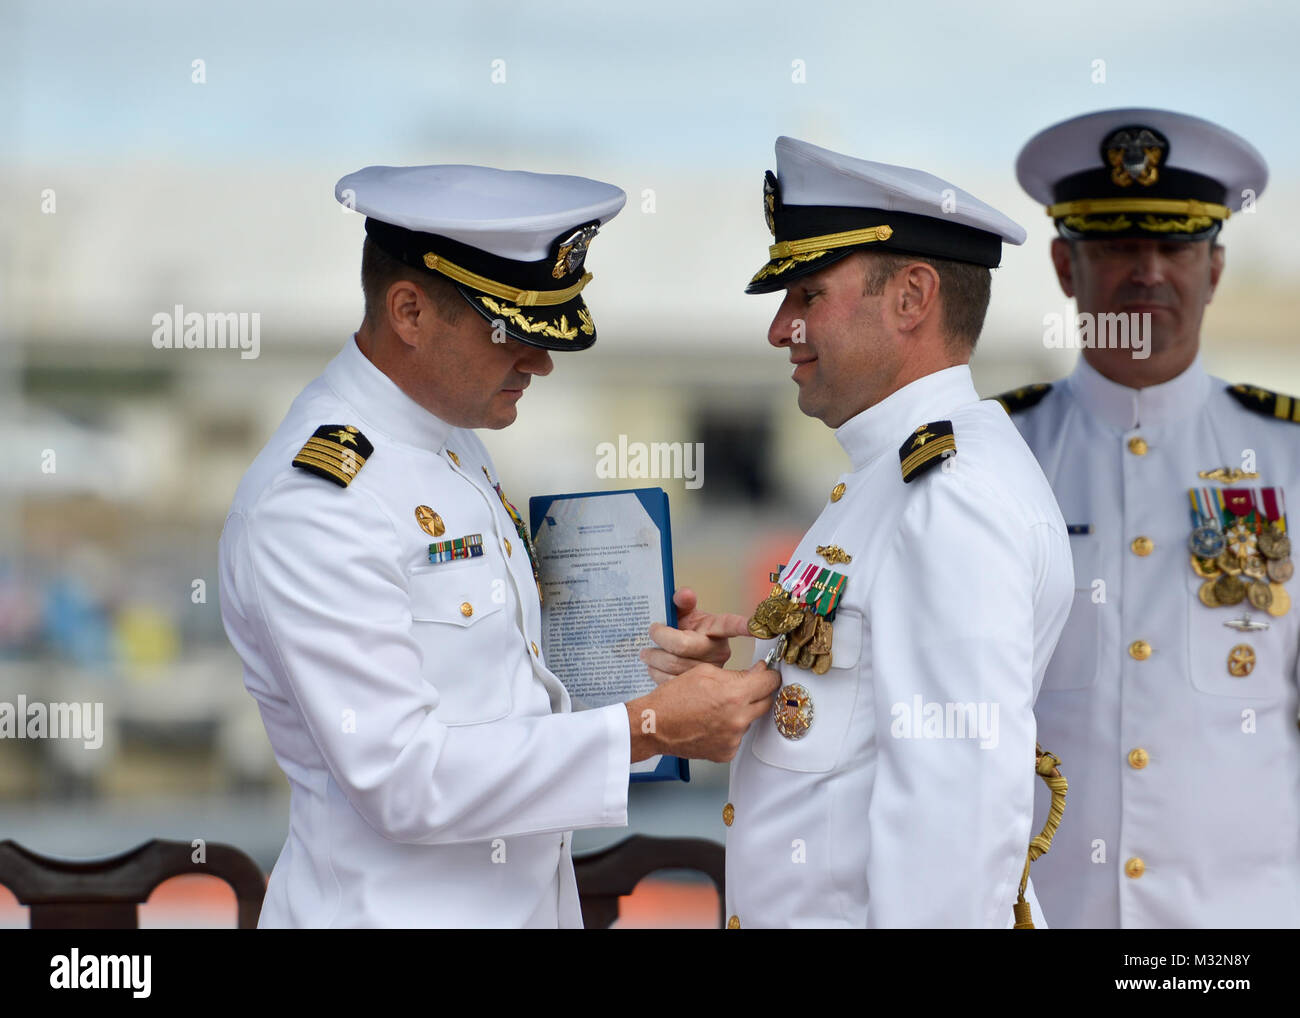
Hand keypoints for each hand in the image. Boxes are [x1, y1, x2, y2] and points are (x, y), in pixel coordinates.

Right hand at [625, 661, 780, 762]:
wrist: (655, 726)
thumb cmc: (673, 699)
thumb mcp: (705, 673)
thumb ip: (736, 673)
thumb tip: (757, 673)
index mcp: (735, 695)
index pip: (770, 683)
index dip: (770, 675)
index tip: (767, 674)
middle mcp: (738, 719)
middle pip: (766, 703)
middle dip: (758, 693)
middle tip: (743, 688)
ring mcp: (734, 739)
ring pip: (751, 720)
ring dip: (742, 712)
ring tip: (717, 708)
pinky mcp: (727, 752)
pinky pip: (738, 737)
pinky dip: (730, 729)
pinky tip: (713, 723)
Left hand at [640, 587, 751, 680]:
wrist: (674, 652)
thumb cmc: (683, 628)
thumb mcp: (682, 611)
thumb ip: (681, 600)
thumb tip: (685, 594)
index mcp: (716, 628)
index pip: (730, 625)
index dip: (744, 625)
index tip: (755, 626)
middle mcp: (718, 651)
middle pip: (682, 646)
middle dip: (660, 638)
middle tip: (651, 632)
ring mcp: (709, 672)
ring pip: (673, 665)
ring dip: (654, 657)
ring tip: (648, 652)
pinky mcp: (697, 689)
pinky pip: (669, 681)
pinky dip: (654, 672)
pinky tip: (654, 666)